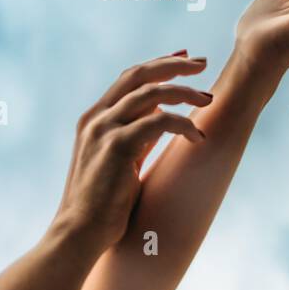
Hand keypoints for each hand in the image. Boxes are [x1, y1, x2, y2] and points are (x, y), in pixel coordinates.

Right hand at [52, 52, 212, 251]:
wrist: (79, 232)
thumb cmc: (102, 203)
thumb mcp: (119, 160)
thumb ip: (135, 135)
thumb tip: (160, 115)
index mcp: (94, 118)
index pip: (128, 78)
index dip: (158, 64)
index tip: (183, 57)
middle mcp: (96, 118)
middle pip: (138, 75)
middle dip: (173, 65)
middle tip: (202, 63)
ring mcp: (104, 129)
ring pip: (151, 93)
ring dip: (184, 92)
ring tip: (208, 100)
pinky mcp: (116, 146)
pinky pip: (158, 121)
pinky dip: (182, 125)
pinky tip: (197, 138)